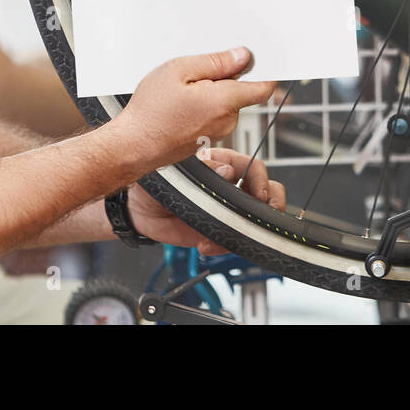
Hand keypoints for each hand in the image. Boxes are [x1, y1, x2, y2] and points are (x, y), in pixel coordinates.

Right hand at [111, 47, 276, 170]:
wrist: (133, 145)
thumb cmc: (150, 112)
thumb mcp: (179, 70)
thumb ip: (216, 62)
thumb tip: (242, 57)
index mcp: (224, 101)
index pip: (264, 87)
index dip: (264, 70)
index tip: (256, 60)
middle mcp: (227, 120)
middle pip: (241, 91)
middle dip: (224, 78)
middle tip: (196, 73)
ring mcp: (218, 132)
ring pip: (226, 103)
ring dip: (211, 93)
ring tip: (182, 92)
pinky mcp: (208, 138)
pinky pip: (214, 115)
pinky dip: (203, 106)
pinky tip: (180, 105)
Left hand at [127, 147, 285, 255]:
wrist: (137, 209)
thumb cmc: (154, 180)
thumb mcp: (175, 169)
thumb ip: (202, 168)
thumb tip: (226, 171)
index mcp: (219, 163)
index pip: (250, 165)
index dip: (259, 177)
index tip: (258, 191)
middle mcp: (226, 186)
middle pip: (263, 189)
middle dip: (272, 201)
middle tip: (266, 212)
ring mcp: (223, 209)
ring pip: (253, 216)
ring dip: (251, 227)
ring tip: (236, 234)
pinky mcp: (214, 231)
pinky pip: (231, 240)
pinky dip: (224, 245)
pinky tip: (206, 244)